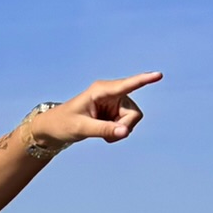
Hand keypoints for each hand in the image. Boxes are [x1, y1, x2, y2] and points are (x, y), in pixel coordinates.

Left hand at [34, 72, 162, 148]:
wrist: (54, 128)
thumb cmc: (63, 124)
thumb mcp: (82, 128)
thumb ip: (104, 130)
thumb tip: (125, 132)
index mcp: (101, 90)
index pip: (126, 85)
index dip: (143, 80)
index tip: (158, 75)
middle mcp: (112, 93)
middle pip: (134, 113)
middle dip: (124, 127)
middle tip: (107, 137)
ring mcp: (115, 102)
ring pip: (132, 120)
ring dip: (120, 131)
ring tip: (102, 134)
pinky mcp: (116, 111)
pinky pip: (127, 125)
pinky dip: (118, 133)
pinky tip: (105, 133)